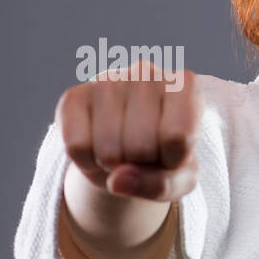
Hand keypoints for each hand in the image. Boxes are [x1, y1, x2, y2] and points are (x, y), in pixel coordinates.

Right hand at [56, 60, 203, 201]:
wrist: (129, 148)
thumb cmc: (165, 159)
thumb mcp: (179, 179)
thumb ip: (161, 185)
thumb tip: (117, 181)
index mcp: (185, 85)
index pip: (178, 138)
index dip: (172, 160)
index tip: (172, 152)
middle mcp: (146, 73)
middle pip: (141, 147)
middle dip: (141, 164)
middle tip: (143, 153)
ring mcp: (106, 80)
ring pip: (108, 150)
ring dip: (113, 166)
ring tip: (123, 150)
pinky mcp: (73, 95)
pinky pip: (76, 147)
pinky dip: (87, 162)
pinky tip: (97, 147)